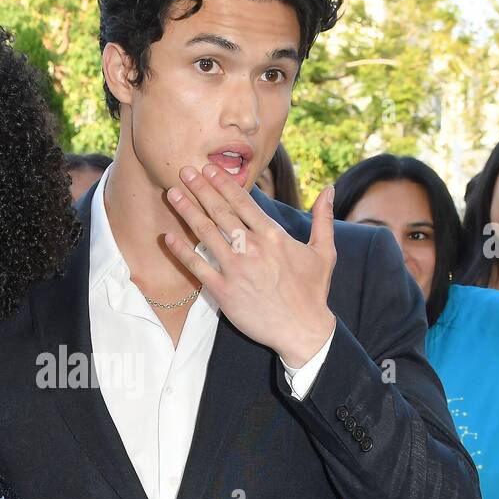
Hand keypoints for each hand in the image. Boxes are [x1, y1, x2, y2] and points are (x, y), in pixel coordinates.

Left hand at [162, 163, 336, 367]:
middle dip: (201, 189)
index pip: (242, 202)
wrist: (303, 330)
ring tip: (172, 194)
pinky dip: (181, 251)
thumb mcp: (324, 252)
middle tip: (184, 171)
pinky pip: (197, 267)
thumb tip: (330, 190)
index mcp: (273, 236)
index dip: (223, 183)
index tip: (208, 169)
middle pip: (220, 211)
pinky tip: (167, 237)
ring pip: (206, 233)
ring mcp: (235, 269)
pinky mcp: (223, 291)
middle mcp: (252, 248)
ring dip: (187, 211)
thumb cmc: (313, 292)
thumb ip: (323, 218)